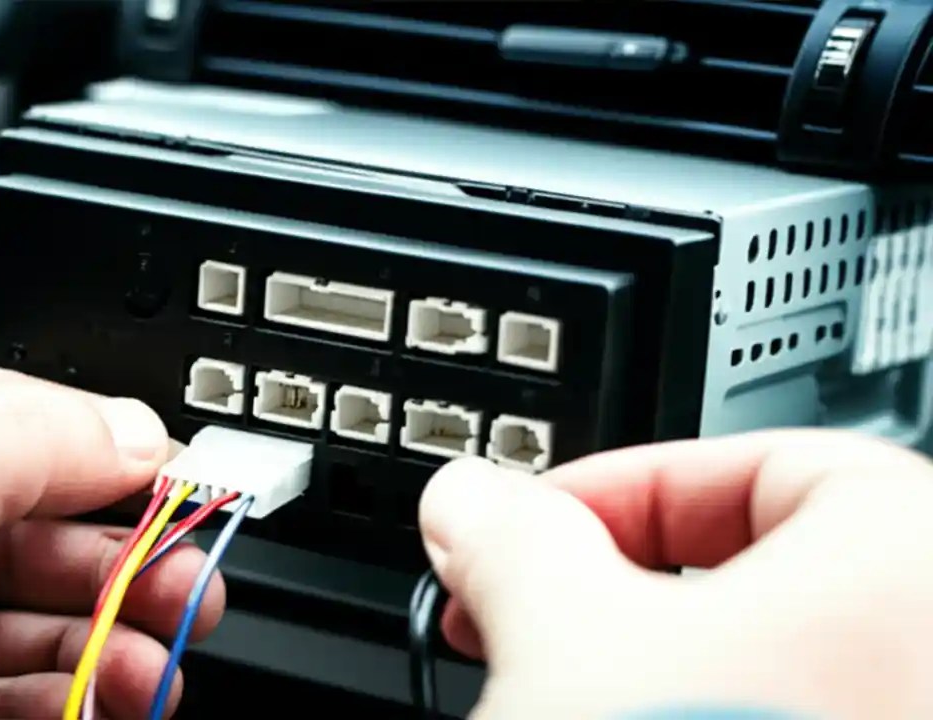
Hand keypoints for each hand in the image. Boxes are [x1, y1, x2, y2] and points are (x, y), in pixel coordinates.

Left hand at [0, 356, 222, 719]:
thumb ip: (8, 442)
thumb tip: (132, 426)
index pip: (10, 429)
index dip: (108, 457)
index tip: (191, 492)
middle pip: (19, 533)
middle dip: (116, 560)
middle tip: (191, 589)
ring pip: (3, 629)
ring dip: (94, 645)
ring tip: (159, 664)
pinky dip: (44, 705)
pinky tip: (99, 702)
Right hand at [420, 430, 932, 718]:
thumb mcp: (565, 635)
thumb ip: (513, 536)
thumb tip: (472, 502)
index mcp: (913, 556)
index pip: (756, 464)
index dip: (618, 488)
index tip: (537, 530)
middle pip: (755, 568)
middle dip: (615, 589)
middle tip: (530, 622)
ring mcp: (909, 714)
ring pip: (765, 661)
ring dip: (646, 663)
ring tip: (563, 699)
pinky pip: (784, 716)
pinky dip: (699, 715)